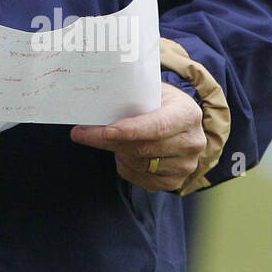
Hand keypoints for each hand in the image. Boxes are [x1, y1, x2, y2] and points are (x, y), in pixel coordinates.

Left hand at [70, 82, 206, 191]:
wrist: (181, 121)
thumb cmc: (159, 102)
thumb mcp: (152, 90)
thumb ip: (131, 95)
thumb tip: (96, 100)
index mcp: (187, 114)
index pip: (158, 126)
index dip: (131, 130)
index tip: (106, 131)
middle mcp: (191, 142)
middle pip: (143, 148)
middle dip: (108, 141)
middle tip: (80, 133)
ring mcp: (185, 165)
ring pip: (138, 164)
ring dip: (116, 152)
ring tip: (105, 138)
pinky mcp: (175, 181)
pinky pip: (140, 178)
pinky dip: (124, 166)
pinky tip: (120, 153)